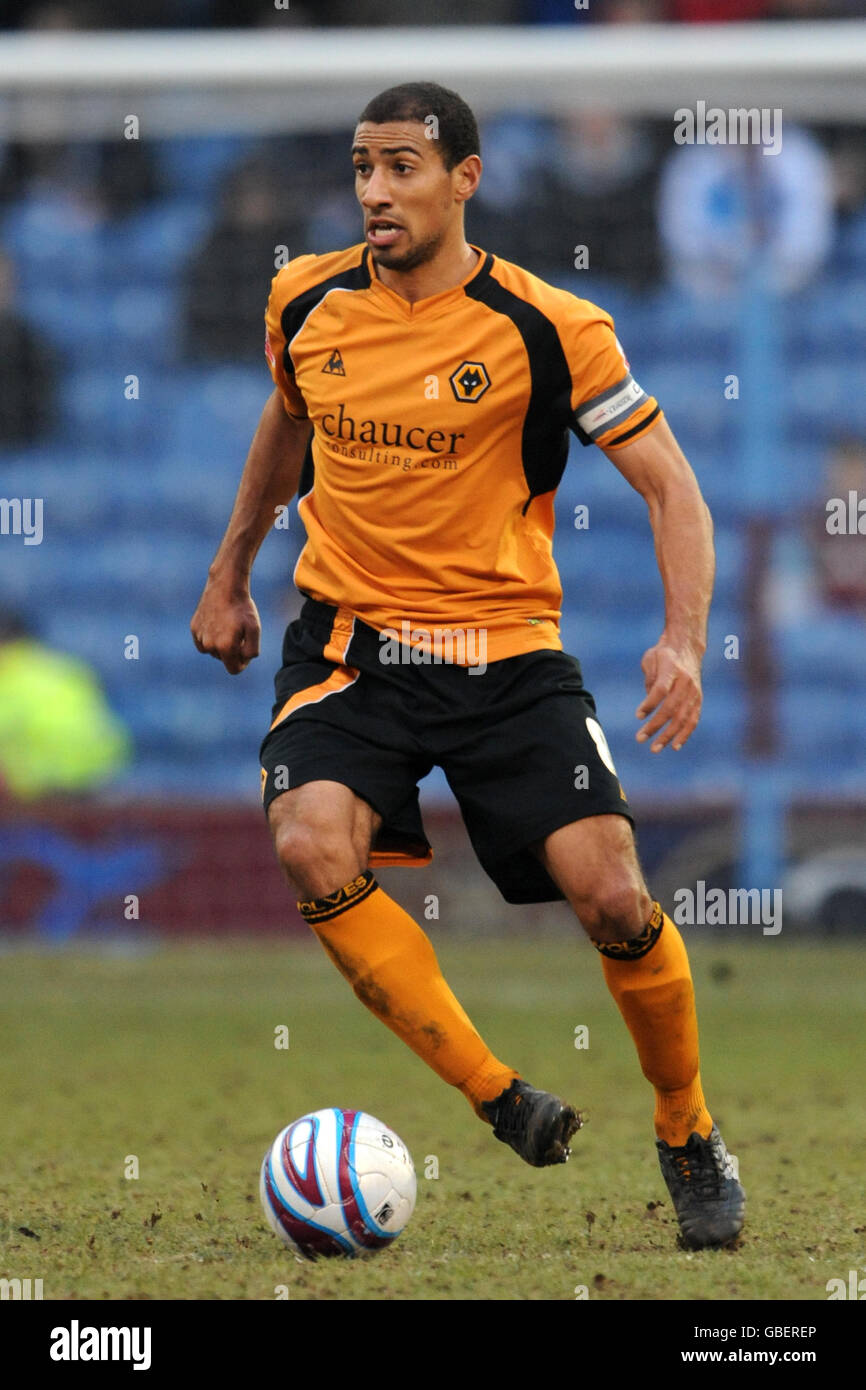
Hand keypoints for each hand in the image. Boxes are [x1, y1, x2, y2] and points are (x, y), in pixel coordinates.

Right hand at [191, 575, 260, 674]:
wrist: (226, 586)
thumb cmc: (243, 608)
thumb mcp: (255, 629)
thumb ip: (251, 651)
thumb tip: (243, 660)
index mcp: (225, 647)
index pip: (234, 669)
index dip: (243, 663)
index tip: (246, 650)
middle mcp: (209, 645)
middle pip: (224, 659)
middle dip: (232, 651)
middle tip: (238, 632)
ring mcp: (200, 637)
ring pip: (213, 650)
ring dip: (220, 643)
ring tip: (228, 626)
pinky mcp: (194, 628)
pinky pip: (203, 642)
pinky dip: (210, 637)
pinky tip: (217, 624)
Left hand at [635, 636, 702, 752]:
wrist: (688, 647)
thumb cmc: (663, 654)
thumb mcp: (651, 658)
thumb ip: (650, 679)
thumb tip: (650, 703)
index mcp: (672, 669)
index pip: (661, 690)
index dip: (650, 704)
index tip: (638, 716)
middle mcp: (686, 682)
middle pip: (671, 708)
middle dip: (655, 726)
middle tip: (640, 738)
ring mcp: (694, 692)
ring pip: (682, 718)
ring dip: (668, 735)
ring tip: (655, 748)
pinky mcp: (698, 699)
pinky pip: (693, 720)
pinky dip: (684, 734)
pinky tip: (674, 746)